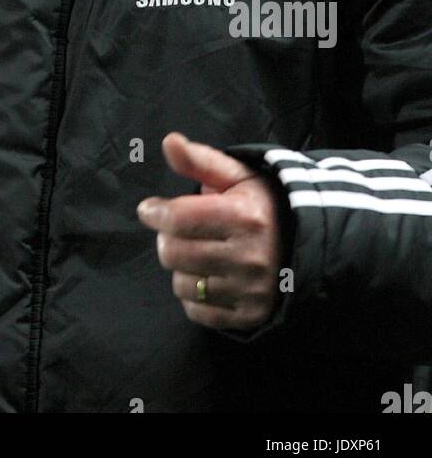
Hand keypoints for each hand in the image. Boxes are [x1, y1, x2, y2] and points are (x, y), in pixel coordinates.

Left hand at [136, 131, 281, 330]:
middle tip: (179, 231)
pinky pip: (197, 311)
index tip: (150, 209)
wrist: (308, 243)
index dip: (155, 212)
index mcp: (244, 216)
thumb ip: (199, 160)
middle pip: (173, 253)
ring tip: (198, 252)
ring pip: (181, 285)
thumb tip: (169, 141)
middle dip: (168, 238)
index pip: (178, 218)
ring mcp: (250, 291)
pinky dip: (194, 296)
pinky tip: (209, 276)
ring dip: (181, 268)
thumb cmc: (263, 205)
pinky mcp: (250, 316)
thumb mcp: (237, 176)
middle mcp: (249, 257)